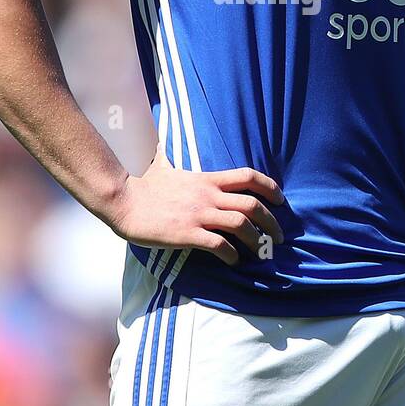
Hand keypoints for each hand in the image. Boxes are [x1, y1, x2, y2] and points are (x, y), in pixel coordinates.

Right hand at [106, 144, 284, 266]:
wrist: (123, 201)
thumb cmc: (144, 185)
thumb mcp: (166, 165)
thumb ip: (175, 156)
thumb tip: (167, 144)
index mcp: (207, 179)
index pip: (248, 176)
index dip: (270, 188)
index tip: (280, 200)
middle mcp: (207, 195)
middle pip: (252, 205)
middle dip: (272, 222)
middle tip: (279, 237)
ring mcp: (198, 214)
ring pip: (241, 225)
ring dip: (257, 241)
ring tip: (260, 252)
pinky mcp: (187, 233)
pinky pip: (220, 245)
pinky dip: (232, 255)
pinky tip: (233, 261)